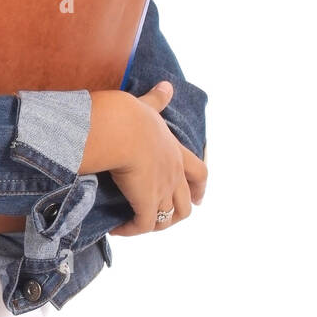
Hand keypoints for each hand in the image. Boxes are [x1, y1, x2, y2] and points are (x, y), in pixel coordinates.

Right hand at [105, 81, 205, 234]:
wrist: (121, 128)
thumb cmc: (130, 115)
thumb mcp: (147, 106)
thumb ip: (157, 100)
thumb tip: (166, 86)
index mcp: (174, 151)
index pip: (199, 172)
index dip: (200, 188)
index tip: (199, 198)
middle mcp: (173, 173)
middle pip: (186, 203)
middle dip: (177, 213)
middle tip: (163, 220)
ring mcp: (162, 189)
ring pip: (168, 218)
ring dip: (155, 224)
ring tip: (137, 224)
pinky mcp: (146, 202)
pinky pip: (144, 225)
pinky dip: (132, 230)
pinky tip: (117, 229)